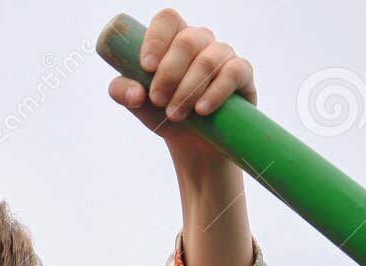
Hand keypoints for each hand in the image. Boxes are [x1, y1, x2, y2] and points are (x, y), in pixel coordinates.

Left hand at [107, 9, 255, 162]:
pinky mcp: (242, 74)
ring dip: (188, 89)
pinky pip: (233, 72)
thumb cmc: (163, 113)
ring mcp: (222, 54)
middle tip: (158, 101)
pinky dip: (215, 92)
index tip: (146, 67)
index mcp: (172, 39)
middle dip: (169, 74)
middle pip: (186, 41)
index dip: (155, 39)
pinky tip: (202, 109)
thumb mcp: (138, 104)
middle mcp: (199, 40)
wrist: (194, 144)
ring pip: (208, 60)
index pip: (166, 20)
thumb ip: (123, 92)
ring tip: (176, 114)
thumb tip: (134, 93)